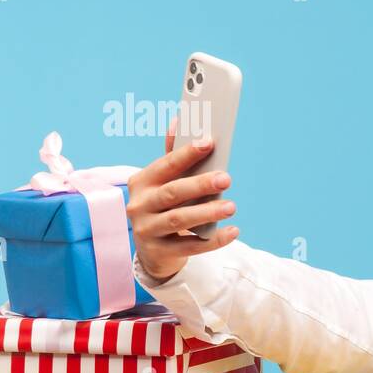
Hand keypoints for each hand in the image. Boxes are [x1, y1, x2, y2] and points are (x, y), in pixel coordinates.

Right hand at [127, 117, 239, 280]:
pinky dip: (213, 240)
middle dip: (200, 184)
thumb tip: (178, 121)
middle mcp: (139, 205)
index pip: (165, 165)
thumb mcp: (163, 183)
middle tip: (227, 178)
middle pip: (172, 193)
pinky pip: (190, 246)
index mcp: (141, 182)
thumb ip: (172, 157)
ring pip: (179, 220)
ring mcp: (147, 230)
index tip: (209, 142)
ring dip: (207, 212)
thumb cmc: (163, 207)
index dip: (186, 154)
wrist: (152, 250)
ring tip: (232, 206)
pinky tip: (233, 231)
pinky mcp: (159, 252)